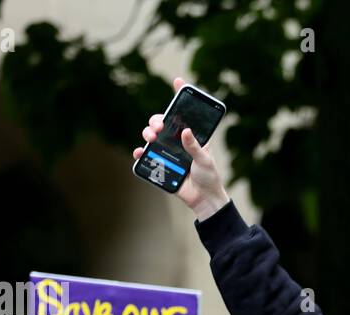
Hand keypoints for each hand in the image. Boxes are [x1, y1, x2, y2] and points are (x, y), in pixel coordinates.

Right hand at [133, 77, 229, 219]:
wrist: (204, 199)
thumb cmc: (209, 177)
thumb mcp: (205, 160)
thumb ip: (195, 147)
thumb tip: (185, 131)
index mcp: (192, 135)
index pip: (186, 113)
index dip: (180, 96)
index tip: (178, 80)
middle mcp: (178, 140)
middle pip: (162, 122)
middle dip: (157, 119)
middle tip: (158, 126)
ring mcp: (168, 151)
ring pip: (152, 136)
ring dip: (148, 133)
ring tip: (151, 137)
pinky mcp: (161, 164)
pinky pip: (147, 156)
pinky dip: (141, 153)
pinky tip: (140, 152)